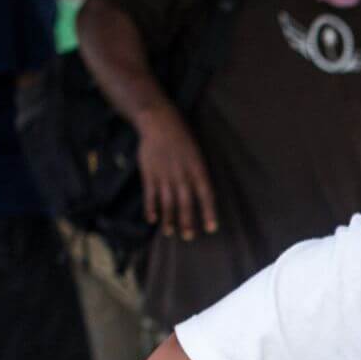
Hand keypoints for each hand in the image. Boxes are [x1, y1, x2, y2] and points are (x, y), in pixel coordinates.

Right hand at [133, 103, 217, 240]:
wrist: (158, 121)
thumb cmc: (182, 137)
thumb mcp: (197, 153)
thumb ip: (199, 175)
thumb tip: (205, 195)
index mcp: (197, 169)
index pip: (206, 195)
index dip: (209, 212)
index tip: (211, 228)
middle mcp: (181, 174)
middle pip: (185, 203)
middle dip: (187, 222)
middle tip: (189, 237)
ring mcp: (164, 175)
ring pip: (167, 202)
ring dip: (169, 219)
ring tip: (170, 233)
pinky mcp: (149, 173)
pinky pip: (150, 195)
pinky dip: (150, 208)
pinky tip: (152, 219)